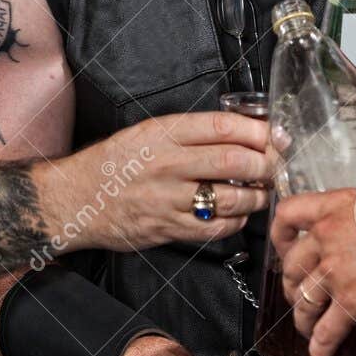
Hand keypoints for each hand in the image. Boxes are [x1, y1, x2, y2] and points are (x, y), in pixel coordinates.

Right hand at [74, 111, 271, 250]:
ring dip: (257, 196)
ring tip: (264, 190)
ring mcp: (168, 199)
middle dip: (266, 164)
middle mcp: (168, 164)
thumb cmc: (116, 161)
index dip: (258, 130)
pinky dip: (236, 221)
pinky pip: (215, 228)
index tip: (276, 134)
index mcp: (164, 133)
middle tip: (278, 164)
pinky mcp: (168, 228)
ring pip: (230, 198)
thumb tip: (242, 130)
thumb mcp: (148, 130)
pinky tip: (240, 214)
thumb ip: (191, 131)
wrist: (77, 197)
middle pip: (233, 162)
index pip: (222, 126)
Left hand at [272, 188, 355, 355]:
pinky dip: (321, 350)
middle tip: (302, 294)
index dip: (280, 234)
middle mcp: (329, 237)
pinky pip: (325, 333)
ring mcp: (336, 271)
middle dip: (293, 284)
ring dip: (303, 319)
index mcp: (338, 207)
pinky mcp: (351, 303)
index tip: (284, 246)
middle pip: (292, 265)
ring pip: (303, 301)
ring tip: (309, 329)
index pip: (289, 213)